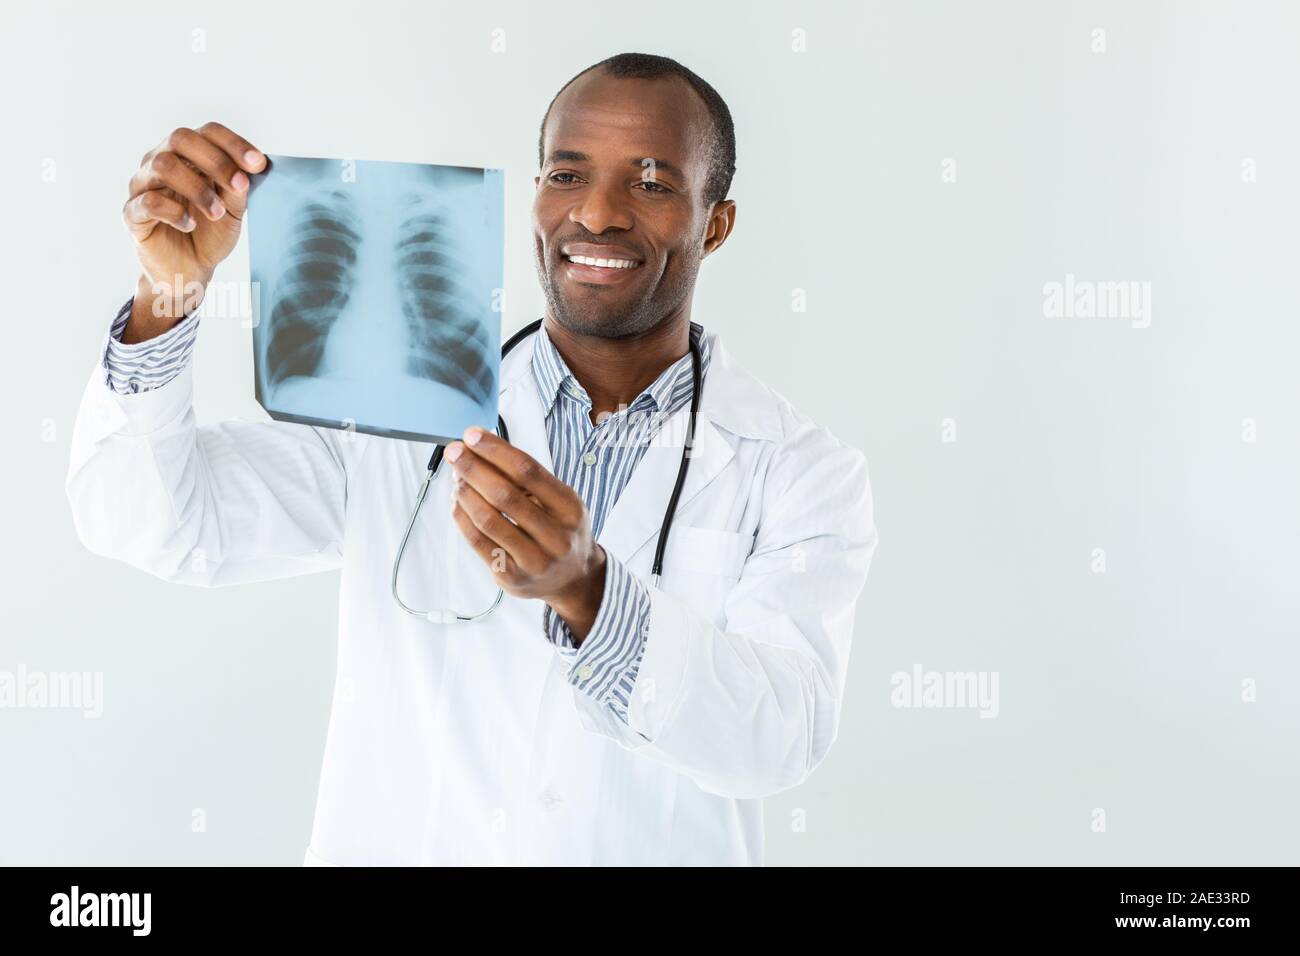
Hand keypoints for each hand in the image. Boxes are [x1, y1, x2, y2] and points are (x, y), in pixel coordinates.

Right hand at [121, 123, 266, 339]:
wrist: (191, 270)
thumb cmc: (211, 234)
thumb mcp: (234, 210)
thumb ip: (238, 187)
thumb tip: (251, 166)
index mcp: (188, 156)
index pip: (208, 132)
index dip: (234, 143)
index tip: (258, 164)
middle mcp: (160, 161)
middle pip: (180, 138)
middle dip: (216, 161)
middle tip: (238, 187)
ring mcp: (142, 185)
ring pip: (163, 165)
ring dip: (197, 188)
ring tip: (216, 213)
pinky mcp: (132, 213)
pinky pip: (148, 201)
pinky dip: (174, 212)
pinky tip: (190, 224)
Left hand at [446, 426, 605, 640]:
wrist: (573, 578)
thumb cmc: (560, 530)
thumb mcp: (559, 502)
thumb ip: (528, 480)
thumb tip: (481, 451)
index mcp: (570, 509)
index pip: (528, 471)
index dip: (496, 450)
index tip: (473, 435)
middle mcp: (556, 536)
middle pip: (505, 495)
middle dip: (473, 468)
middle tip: (454, 452)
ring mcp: (534, 560)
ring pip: (488, 520)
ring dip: (465, 493)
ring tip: (456, 477)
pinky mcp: (512, 577)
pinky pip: (479, 542)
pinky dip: (462, 518)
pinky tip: (457, 502)